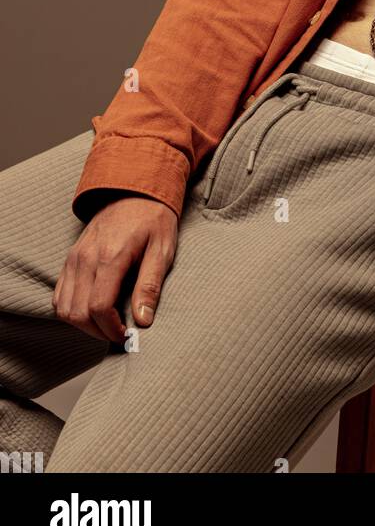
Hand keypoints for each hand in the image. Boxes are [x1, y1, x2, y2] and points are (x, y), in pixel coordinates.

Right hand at [52, 196, 178, 343]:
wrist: (135, 189)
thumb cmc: (153, 219)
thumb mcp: (163, 249)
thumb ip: (150, 285)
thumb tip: (143, 320)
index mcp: (111, 257)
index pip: (99, 308)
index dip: (111, 330)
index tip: (126, 335)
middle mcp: (86, 258)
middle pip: (78, 313)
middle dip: (97, 332)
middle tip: (117, 334)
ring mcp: (74, 258)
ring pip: (64, 307)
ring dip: (82, 324)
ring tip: (106, 324)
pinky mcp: (70, 258)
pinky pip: (59, 294)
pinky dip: (71, 310)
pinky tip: (93, 310)